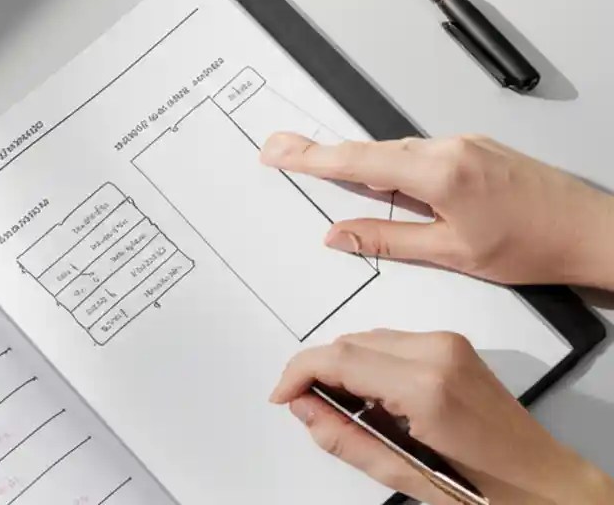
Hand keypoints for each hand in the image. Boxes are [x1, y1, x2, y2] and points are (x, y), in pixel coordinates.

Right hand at [260, 133, 613, 289]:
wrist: (592, 231)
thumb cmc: (536, 245)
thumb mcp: (452, 253)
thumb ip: (389, 240)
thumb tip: (342, 235)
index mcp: (439, 173)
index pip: (357, 160)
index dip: (310, 156)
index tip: (278, 150)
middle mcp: (450, 148)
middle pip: (371, 150)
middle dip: (323, 153)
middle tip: (280, 149)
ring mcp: (465, 144)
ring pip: (396, 151)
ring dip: (361, 161)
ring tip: (321, 166)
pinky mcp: (476, 148)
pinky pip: (420, 152)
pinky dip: (394, 164)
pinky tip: (384, 178)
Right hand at [271, 330, 613, 503]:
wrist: (543, 482)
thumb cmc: (489, 487)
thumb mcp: (403, 472)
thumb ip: (343, 437)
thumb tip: (303, 408)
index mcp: (425, 385)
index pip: (338, 358)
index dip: (298, 374)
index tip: (283, 395)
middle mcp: (437, 352)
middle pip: (348, 342)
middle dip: (320, 371)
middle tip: (310, 408)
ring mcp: (448, 343)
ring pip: (366, 338)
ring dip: (345, 366)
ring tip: (352, 411)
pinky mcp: (453, 344)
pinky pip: (391, 341)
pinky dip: (371, 363)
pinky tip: (378, 398)